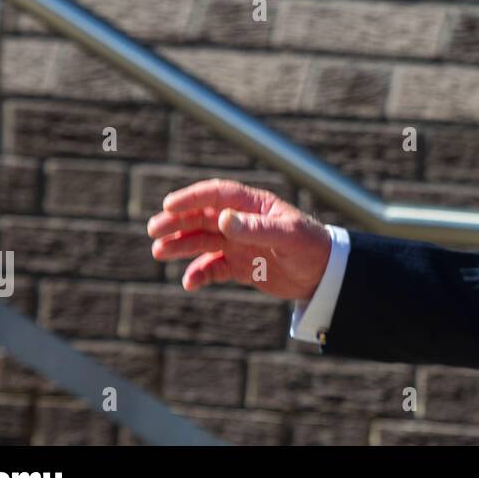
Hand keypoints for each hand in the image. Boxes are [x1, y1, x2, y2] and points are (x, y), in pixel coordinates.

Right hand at [147, 179, 330, 300]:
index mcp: (254, 205)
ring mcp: (238, 244)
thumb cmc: (311, 246)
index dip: (192, 197)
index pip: (218, 194)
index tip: (169, 205)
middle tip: (153, 229)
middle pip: (203, 217)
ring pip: (202, 241)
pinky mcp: (239, 266)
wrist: (325, 276)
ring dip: (180, 245)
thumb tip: (222, 219)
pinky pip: (212, 268)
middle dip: (177, 222)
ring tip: (158, 251)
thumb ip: (256, 228)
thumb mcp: (287, 236)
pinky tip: (190, 282)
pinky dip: (199, 274)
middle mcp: (242, 222)